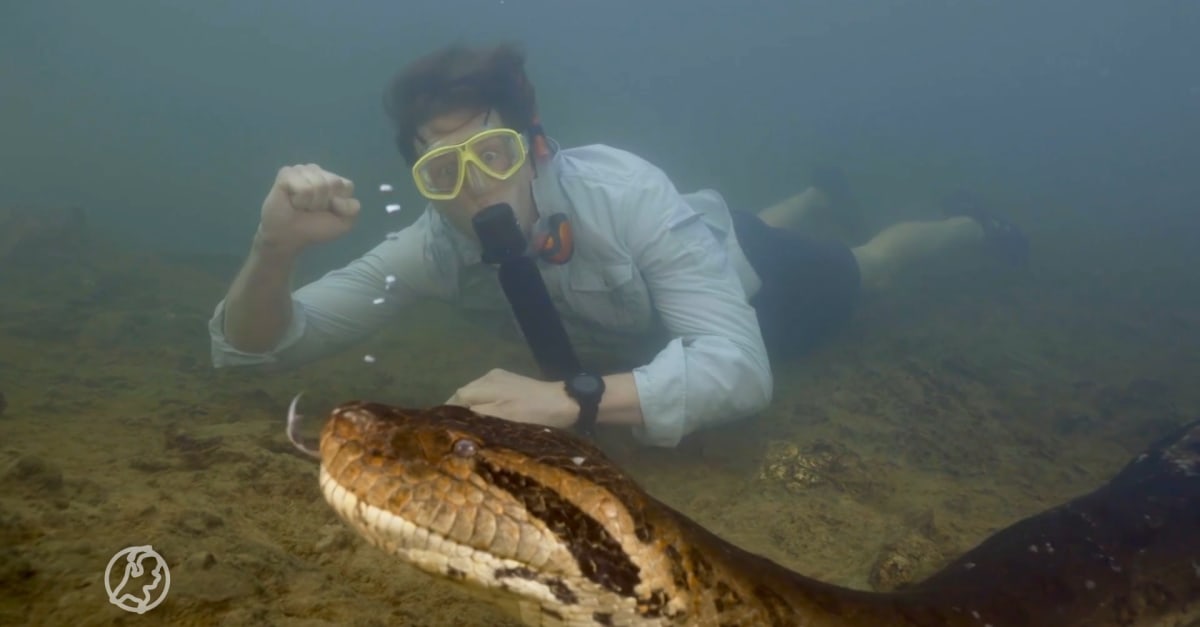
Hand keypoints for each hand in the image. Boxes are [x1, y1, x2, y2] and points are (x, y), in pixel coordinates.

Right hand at [257, 164, 360, 253]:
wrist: (289, 236)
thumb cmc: (314, 227)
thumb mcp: (343, 223)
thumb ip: (352, 209)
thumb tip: (338, 198)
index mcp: (333, 181)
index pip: (347, 186)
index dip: (339, 204)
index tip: (327, 211)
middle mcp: (318, 172)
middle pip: (334, 183)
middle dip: (324, 203)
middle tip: (311, 209)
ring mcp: (302, 170)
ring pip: (319, 185)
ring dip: (311, 203)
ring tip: (301, 206)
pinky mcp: (286, 173)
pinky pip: (303, 187)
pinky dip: (300, 200)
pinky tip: (292, 201)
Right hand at [445, 368, 576, 428]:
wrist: (566, 403)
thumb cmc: (535, 414)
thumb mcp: (503, 418)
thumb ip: (477, 417)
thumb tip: (454, 423)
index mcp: (484, 384)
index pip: (455, 400)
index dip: (449, 417)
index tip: (446, 435)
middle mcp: (488, 376)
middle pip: (463, 397)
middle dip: (459, 415)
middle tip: (458, 436)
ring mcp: (499, 377)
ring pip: (475, 396)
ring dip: (471, 411)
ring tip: (471, 431)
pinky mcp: (509, 382)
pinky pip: (487, 394)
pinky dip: (483, 407)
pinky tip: (488, 420)